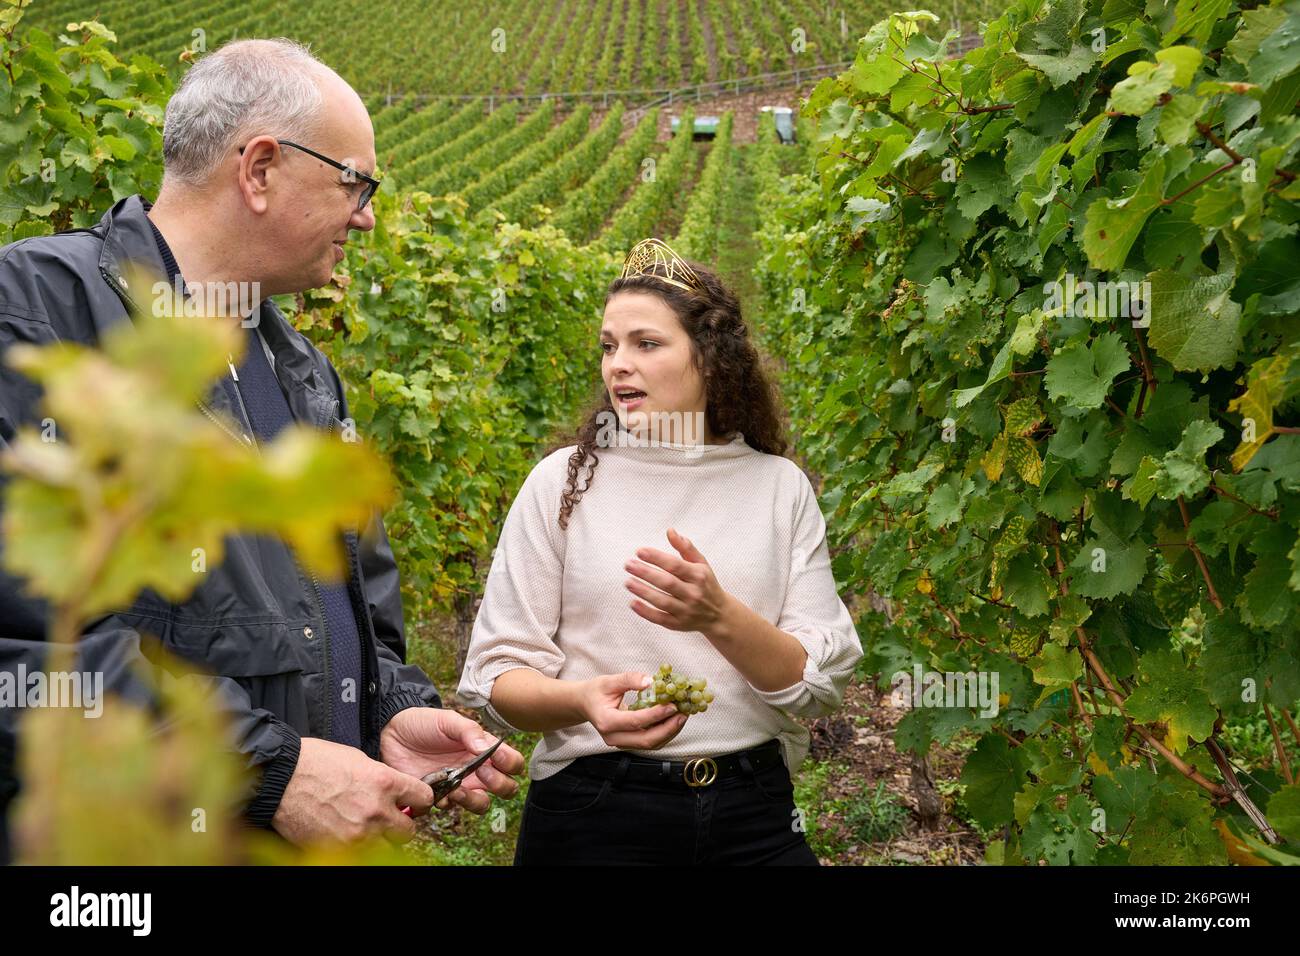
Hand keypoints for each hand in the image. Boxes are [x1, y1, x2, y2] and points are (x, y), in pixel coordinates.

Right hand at [271, 737, 433, 845]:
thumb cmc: (315, 763)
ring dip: (381, 839)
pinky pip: (362, 854)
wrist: (280, 779)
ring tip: (367, 828)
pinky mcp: (339, 849)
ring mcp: (358, 834)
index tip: (414, 802)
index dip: (420, 800)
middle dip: (401, 824)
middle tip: (390, 819)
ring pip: (387, 847)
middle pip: (409, 831)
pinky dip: (359, 846)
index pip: (424, 798)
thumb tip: (394, 791)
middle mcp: (376, 811)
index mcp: (384, 783)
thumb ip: (381, 778)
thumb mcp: (358, 760)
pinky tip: (348, 833)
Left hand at [379, 707, 523, 813]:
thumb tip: (488, 748)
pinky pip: (452, 808)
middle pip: (505, 788)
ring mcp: (459, 784)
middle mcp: (475, 769)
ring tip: (459, 788)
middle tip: (483, 775)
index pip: (512, 762)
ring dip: (475, 800)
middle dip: (500, 785)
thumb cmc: (422, 723)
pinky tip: (441, 792)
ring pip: (481, 804)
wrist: (390, 734)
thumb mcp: (448, 720)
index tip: (497, 760)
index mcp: (483, 749)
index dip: (511, 764)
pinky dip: (450, 803)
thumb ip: (470, 731)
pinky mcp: (438, 795)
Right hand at [579, 672, 686, 749]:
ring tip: (681, 717)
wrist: (585, 704)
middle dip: (667, 728)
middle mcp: (613, 737)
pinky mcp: (628, 743)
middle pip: (645, 739)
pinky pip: (649, 742)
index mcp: (606, 721)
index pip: (635, 721)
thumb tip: (650, 681)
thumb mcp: (608, 681)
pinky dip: (663, 733)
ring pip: (649, 744)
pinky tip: (672, 721)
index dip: (656, 715)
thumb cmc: (595, 692)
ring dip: (668, 732)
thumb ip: (629, 679)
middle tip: (682, 714)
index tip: (672, 706)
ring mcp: (620, 743)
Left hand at [625, 528, 732, 634]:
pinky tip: (633, 603)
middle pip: (667, 583)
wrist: (719, 614)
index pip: (675, 565)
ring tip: (628, 582)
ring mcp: (686, 611)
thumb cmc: (706, 584)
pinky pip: (660, 619)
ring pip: (662, 602)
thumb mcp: (701, 563)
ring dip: (643, 592)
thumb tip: (670, 531)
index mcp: (699, 576)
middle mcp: (693, 594)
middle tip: (628, 565)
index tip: (640, 551)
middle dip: (646, 573)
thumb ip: (685, 547)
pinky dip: (646, 612)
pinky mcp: (678, 624)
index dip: (656, 558)